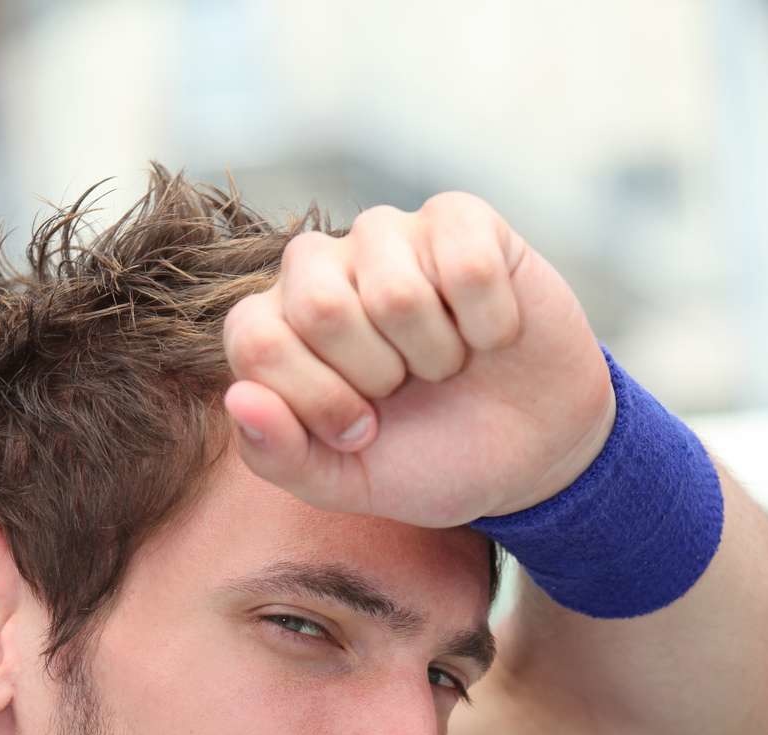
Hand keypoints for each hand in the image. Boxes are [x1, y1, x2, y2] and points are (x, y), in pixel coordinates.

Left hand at [221, 191, 615, 526]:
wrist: (528, 453)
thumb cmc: (429, 459)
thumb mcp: (346, 482)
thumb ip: (279, 456)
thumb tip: (240, 398)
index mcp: (278, 324)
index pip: (256, 339)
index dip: (316, 400)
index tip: (360, 431)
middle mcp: (323, 267)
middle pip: (321, 307)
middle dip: (377, 376)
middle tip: (406, 389)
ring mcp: (390, 235)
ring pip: (397, 291)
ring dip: (437, 354)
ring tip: (448, 363)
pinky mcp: (460, 219)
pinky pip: (468, 266)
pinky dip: (490, 325)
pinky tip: (491, 335)